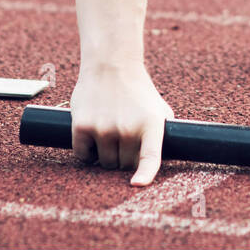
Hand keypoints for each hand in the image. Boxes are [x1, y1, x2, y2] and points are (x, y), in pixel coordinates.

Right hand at [69, 63, 173, 185]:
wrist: (111, 64)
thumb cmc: (138, 90)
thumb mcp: (158, 109)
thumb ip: (163, 134)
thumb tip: (167, 161)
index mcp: (151, 124)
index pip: (150, 157)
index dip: (145, 174)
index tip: (138, 185)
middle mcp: (127, 127)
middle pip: (124, 165)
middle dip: (124, 158)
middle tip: (122, 140)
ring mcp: (104, 128)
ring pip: (104, 162)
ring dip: (105, 156)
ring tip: (108, 135)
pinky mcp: (82, 126)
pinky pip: (83, 155)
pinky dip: (86, 153)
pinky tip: (91, 138)